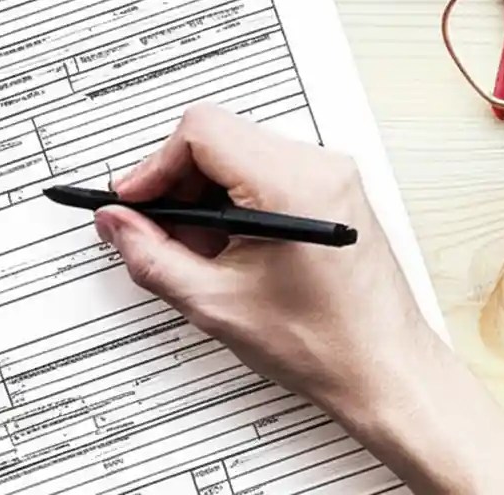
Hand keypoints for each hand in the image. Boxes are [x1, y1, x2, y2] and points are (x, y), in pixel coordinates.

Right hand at [95, 103, 503, 493]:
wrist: (385, 370)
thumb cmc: (325, 344)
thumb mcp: (214, 303)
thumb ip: (152, 256)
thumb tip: (118, 224)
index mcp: (292, 186)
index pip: (201, 131)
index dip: (154, 166)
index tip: (133, 200)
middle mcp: (319, 167)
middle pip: (217, 137)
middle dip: (176, 183)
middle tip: (155, 231)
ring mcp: (331, 176)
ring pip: (237, 153)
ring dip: (203, 196)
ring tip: (198, 251)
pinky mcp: (332, 191)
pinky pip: (263, 172)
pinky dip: (231, 203)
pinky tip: (227, 249)